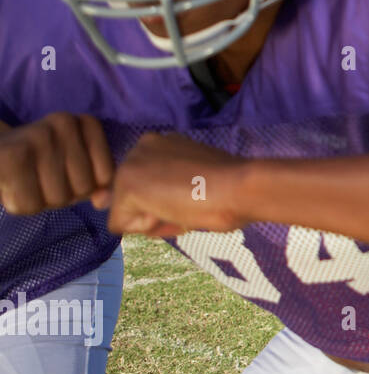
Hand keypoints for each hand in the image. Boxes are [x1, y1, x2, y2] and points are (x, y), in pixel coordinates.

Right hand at [0, 113, 113, 214]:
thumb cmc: (36, 161)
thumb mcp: (73, 167)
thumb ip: (97, 181)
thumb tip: (103, 203)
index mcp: (86, 122)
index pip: (106, 176)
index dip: (85, 186)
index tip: (64, 173)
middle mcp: (65, 123)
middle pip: (84, 189)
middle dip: (64, 195)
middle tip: (41, 179)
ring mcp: (38, 136)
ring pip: (58, 198)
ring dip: (42, 201)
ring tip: (27, 181)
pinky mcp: (11, 156)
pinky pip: (30, 204)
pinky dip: (20, 205)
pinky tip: (12, 186)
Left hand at [107, 132, 249, 236]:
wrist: (241, 187)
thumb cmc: (232, 189)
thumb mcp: (197, 180)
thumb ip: (170, 186)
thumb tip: (123, 203)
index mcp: (163, 144)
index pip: (150, 184)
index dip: (169, 200)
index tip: (194, 196)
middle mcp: (143, 147)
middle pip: (134, 197)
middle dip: (157, 209)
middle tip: (190, 205)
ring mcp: (132, 164)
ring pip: (127, 211)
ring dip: (154, 219)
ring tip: (185, 210)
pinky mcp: (127, 185)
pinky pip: (123, 224)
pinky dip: (148, 229)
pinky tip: (175, 214)